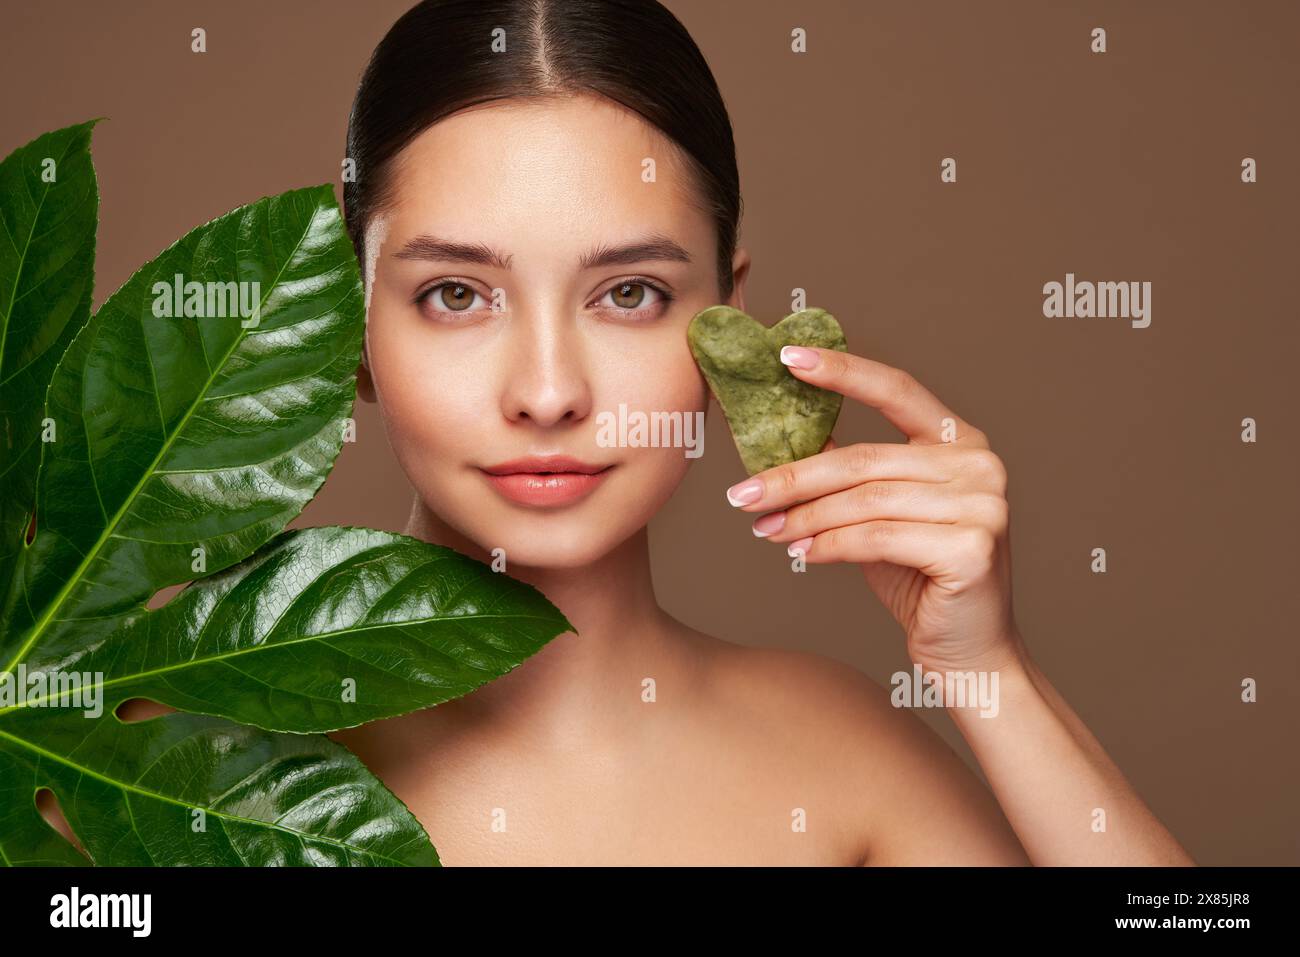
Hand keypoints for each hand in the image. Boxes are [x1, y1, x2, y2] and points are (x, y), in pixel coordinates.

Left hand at [725, 345, 1023, 675]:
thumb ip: (852, 471)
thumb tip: (782, 434)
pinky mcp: (972, 548)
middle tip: (741, 494)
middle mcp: (979, 464)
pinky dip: (827, 546)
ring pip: (863, 502)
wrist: (968, 650)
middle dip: (793, 478)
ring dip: (803, 517)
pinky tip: (800, 554)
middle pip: (863, 459)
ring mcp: (983, 505)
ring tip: (764, 530)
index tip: (786, 358)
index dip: (842, 371)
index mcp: (961, 442)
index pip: (896, 390)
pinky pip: (876, 539)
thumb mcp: (881, 513)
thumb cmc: (920, 578)